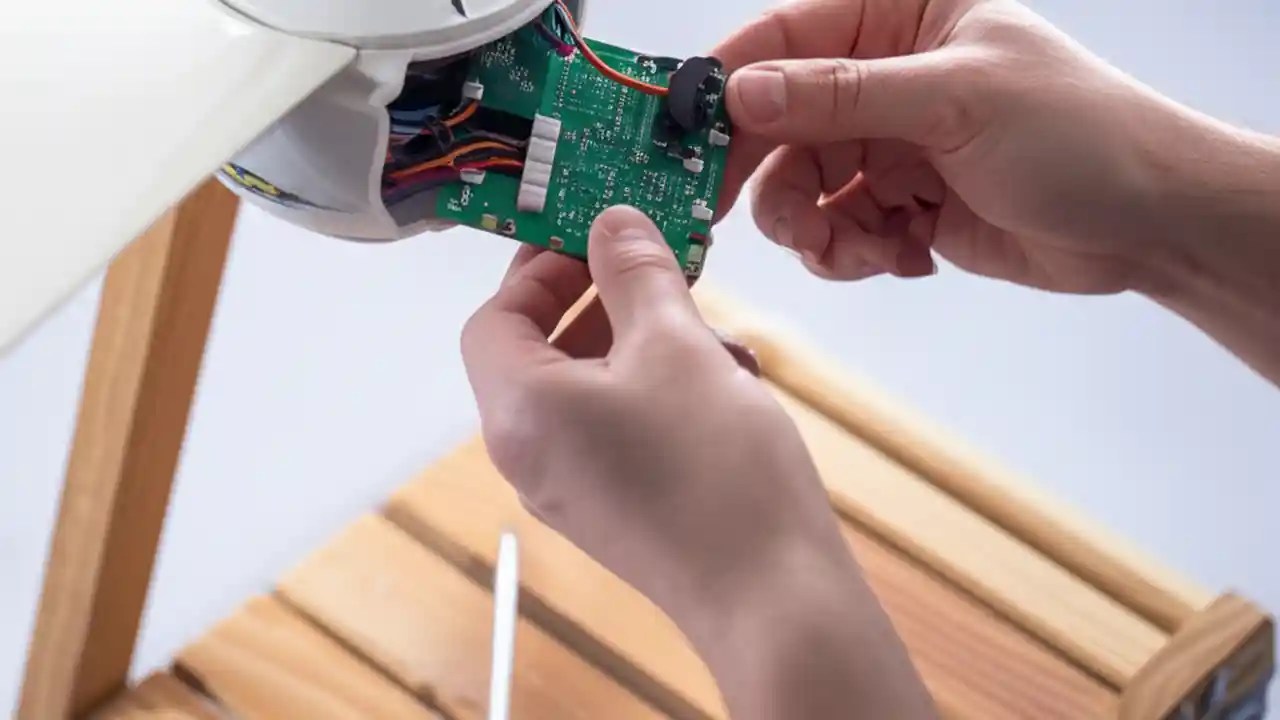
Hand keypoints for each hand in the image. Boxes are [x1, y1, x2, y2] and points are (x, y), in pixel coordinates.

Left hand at [462, 206, 935, 718]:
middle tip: (660, 266)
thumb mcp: (677, 345)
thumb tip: (610, 220)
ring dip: (644, 345)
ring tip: (711, 332)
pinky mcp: (617, 512)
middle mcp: (530, 455)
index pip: (496, 317)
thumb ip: (636, 273)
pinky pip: (618, 429)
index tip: (596, 235)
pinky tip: (725, 383)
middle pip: (542, 352)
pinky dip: (659, 392)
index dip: (540, 268)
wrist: (773, 599)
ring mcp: (572, 490)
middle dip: (605, 301)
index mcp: (519, 410)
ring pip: (591, 389)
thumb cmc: (715, 466)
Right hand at [715, 0, 1218, 293]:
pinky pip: (837, 231)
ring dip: (814, 228)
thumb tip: (746, 92)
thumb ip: (843, 95)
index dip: (729, 84)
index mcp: (899, 18)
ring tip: (855, 248)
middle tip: (728, 219)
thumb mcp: (957, 100)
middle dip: (765, 178)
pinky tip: (901, 256)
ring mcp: (890, 144)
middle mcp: (885, 78)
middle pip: (779, 125)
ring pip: (801, 189)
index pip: (785, 37)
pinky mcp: (900, 205)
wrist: (1147, 225)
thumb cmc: (1081, 134)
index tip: (683, 133)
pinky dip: (853, 253)